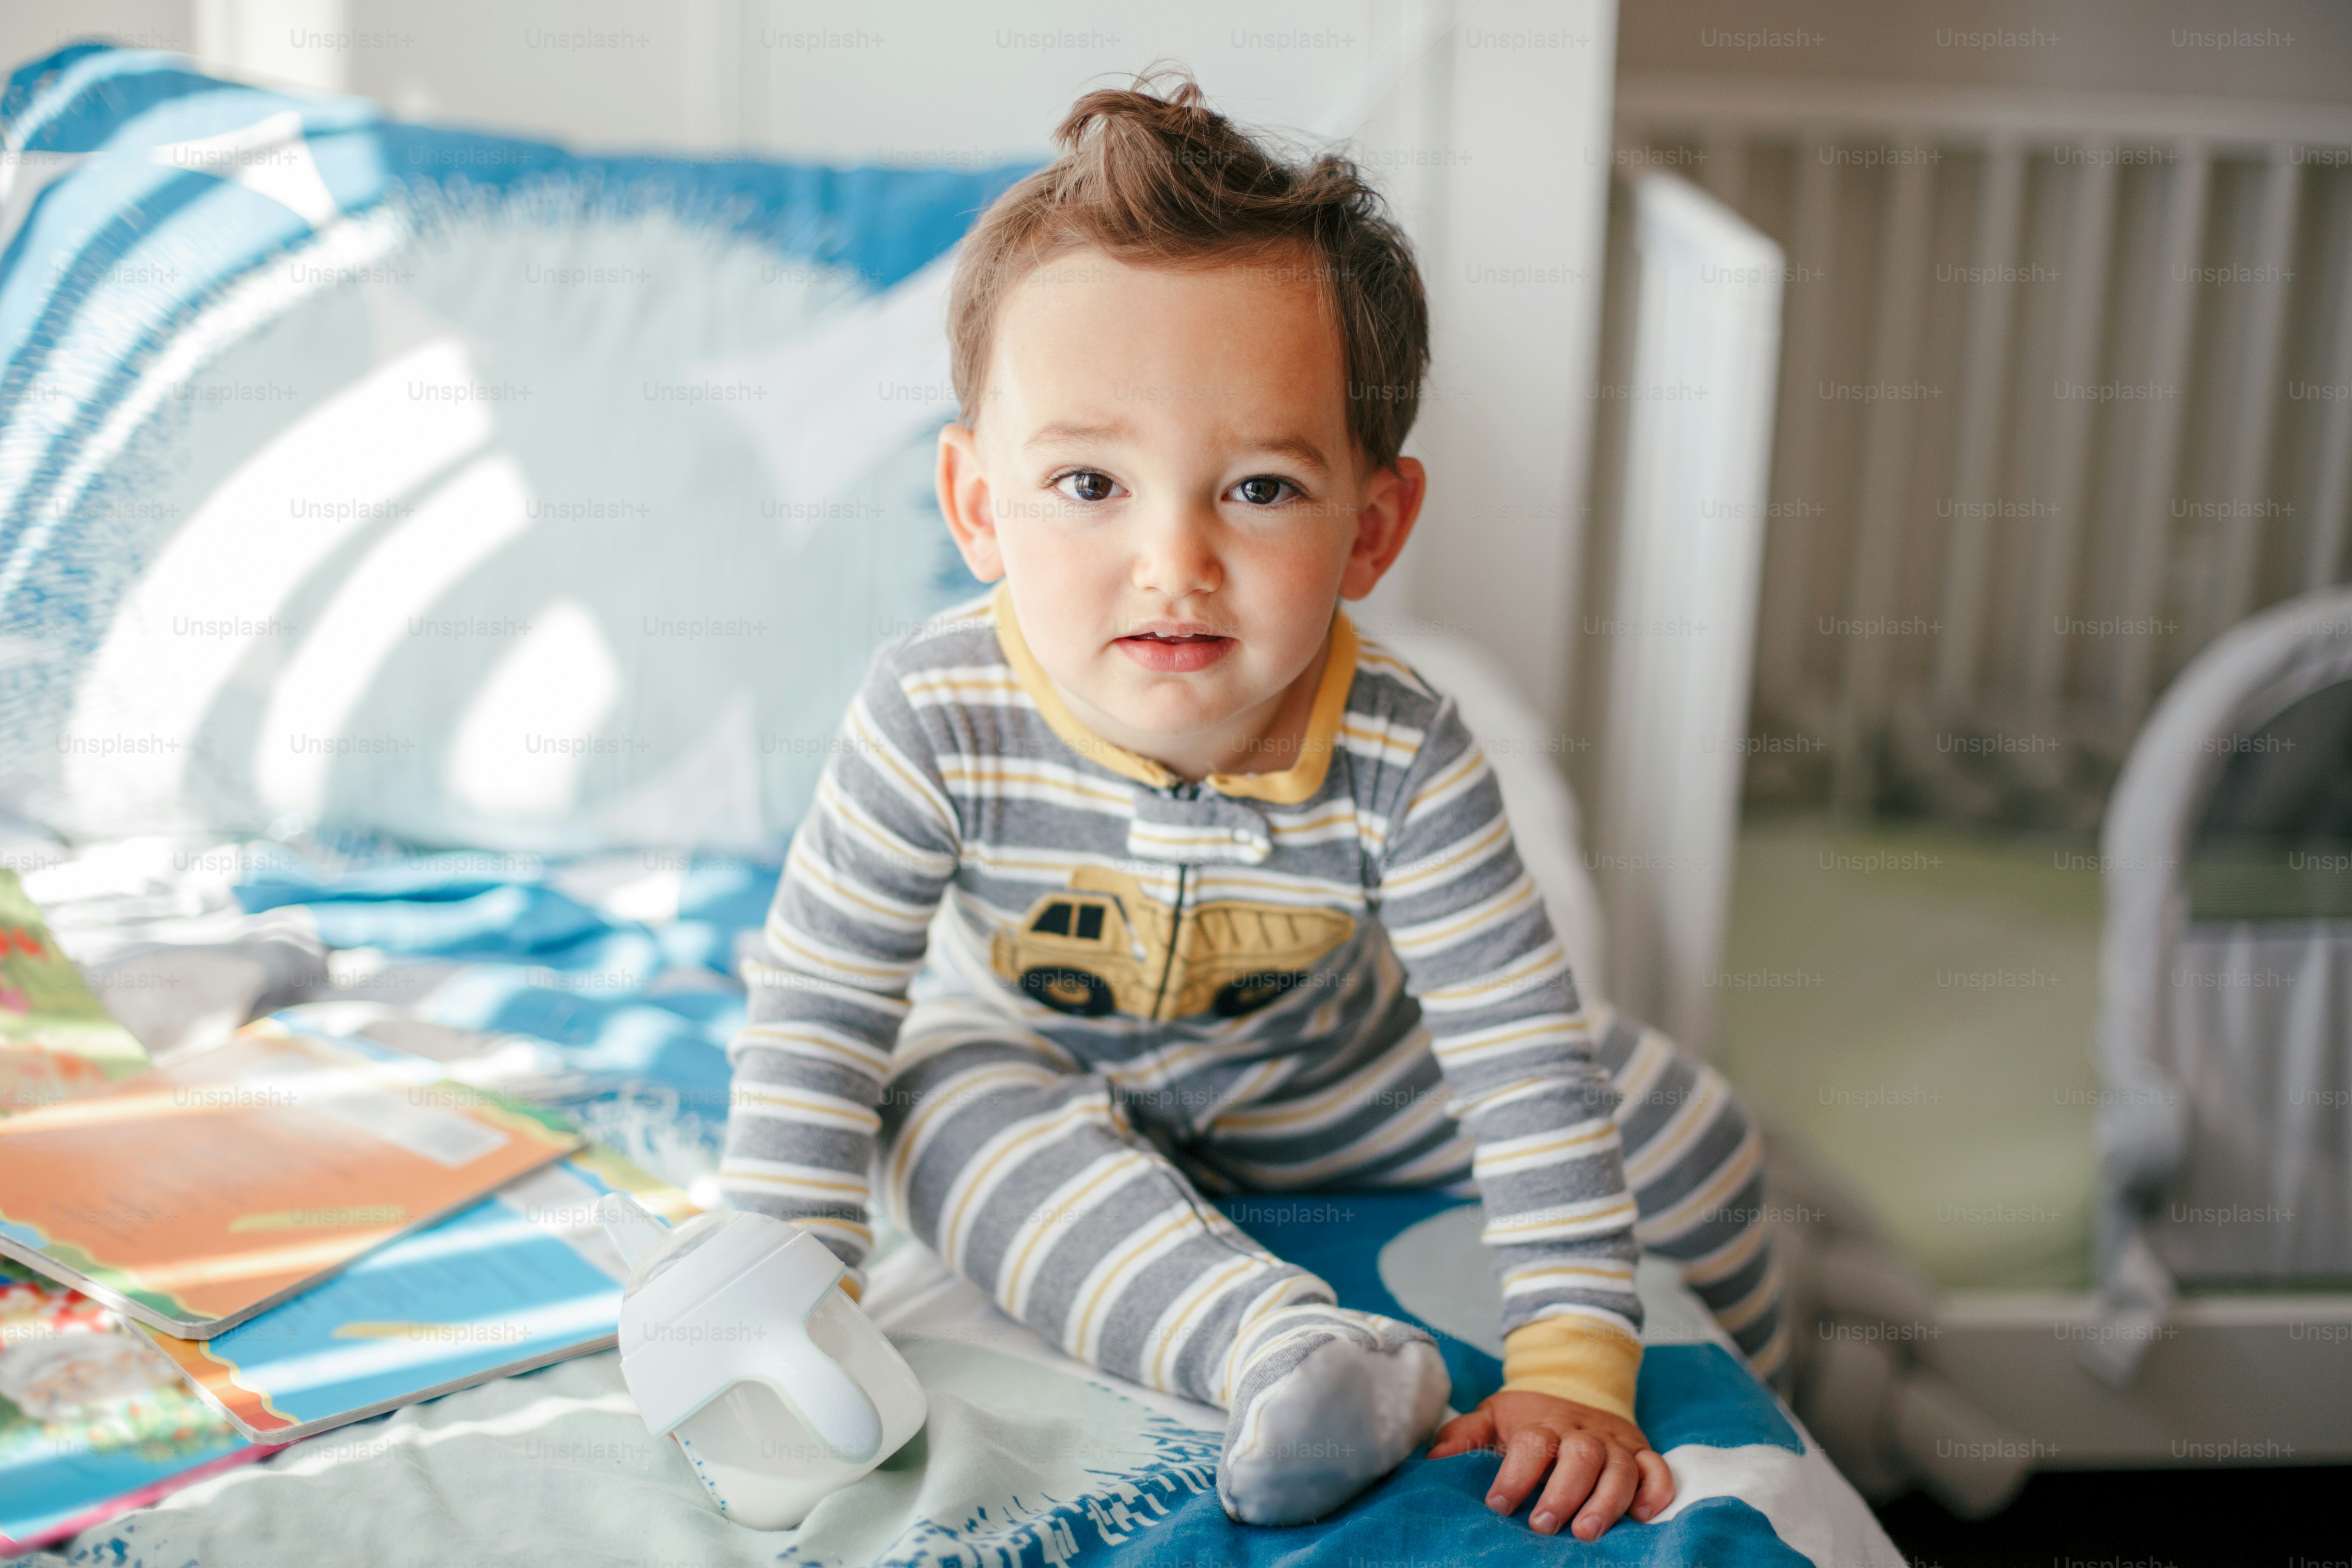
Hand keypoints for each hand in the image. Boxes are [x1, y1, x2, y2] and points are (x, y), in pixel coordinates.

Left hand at [1427, 1389, 1673, 1540]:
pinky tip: (1644, 1514)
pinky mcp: (1642, 1452)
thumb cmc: (1529, 1417)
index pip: (1532, 1444)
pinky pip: (1658, 1469)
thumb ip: (1465, 1436)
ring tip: (1586, 1531)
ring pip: (1620, 1468)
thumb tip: (1433, 1458)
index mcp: (1545, 1423)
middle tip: (1543, 1525)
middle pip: (1581, 1456)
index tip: (1497, 1504)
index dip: (1515, 1475)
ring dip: (1607, 1500)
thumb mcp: (1493, 1417)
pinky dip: (1657, 1490)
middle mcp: (1584, 1432)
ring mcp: (1616, 1443)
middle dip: (1563, 1492)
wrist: (1575, 1383)